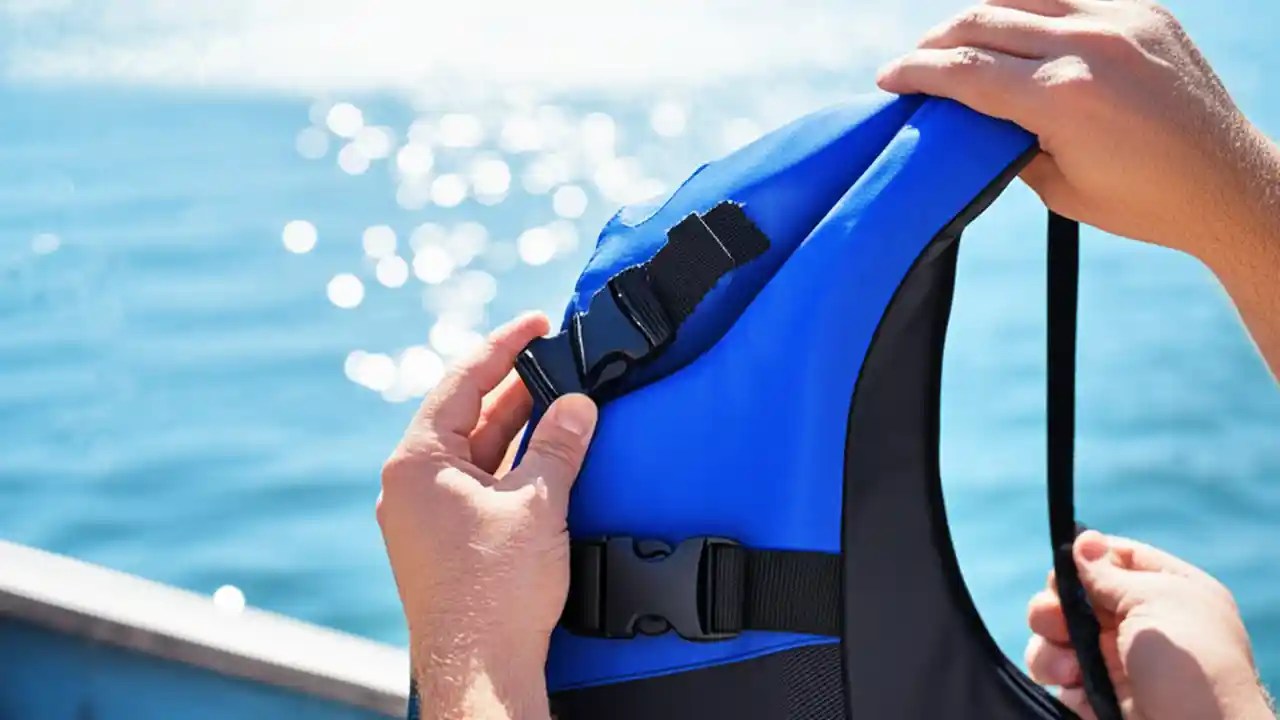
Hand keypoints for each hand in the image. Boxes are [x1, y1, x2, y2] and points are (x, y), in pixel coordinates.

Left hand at [377, 313, 597, 719]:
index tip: (537, 322)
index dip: (503, 346)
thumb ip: (557, 444)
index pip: (459, 382)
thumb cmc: (496, 590)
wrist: (482, 671)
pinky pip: (478, 484)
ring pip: (474, 452)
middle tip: (557, 355)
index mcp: (415, 464)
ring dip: (516, 426)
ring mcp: (425, 517)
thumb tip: (578, 404)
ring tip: (561, 396)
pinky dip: (512, 464)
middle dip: (514, 386)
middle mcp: (410, 486)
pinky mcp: (445, 543)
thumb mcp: (537, 502)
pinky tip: (547, 453)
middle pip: (465, 415)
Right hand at [878, 0, 1279, 378]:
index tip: (886, 78)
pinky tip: (1016, 32)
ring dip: (978, 16)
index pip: (964, 70)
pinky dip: (1031, 11)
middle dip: (935, 40)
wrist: (1227, 186)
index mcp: (1062, 99)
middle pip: (982, 20)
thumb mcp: (1057, 188)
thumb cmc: (1142, 202)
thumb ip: (1008, 144)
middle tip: (914, 61)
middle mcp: (1089, 47)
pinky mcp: (1145, 13)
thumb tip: (972, 120)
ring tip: (958, 41)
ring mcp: (1121, 22)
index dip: (915, 71)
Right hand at [1025, 531, 1273, 719]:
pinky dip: (1056, 675)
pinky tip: (1073, 682)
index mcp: (1169, 592)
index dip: (1085, 559)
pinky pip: (1058, 673)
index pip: (1117, 559)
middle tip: (1051, 617)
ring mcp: (1117, 660)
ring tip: (1067, 665)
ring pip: (1058, 635)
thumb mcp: (1155, 600)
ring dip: (1049, 644)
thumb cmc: (1188, 664)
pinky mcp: (1097, 694)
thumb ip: (1109, 572)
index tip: (1064, 565)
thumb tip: (1083, 539)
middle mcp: (1141, 624)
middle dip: (1054, 604)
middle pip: (1076, 596)